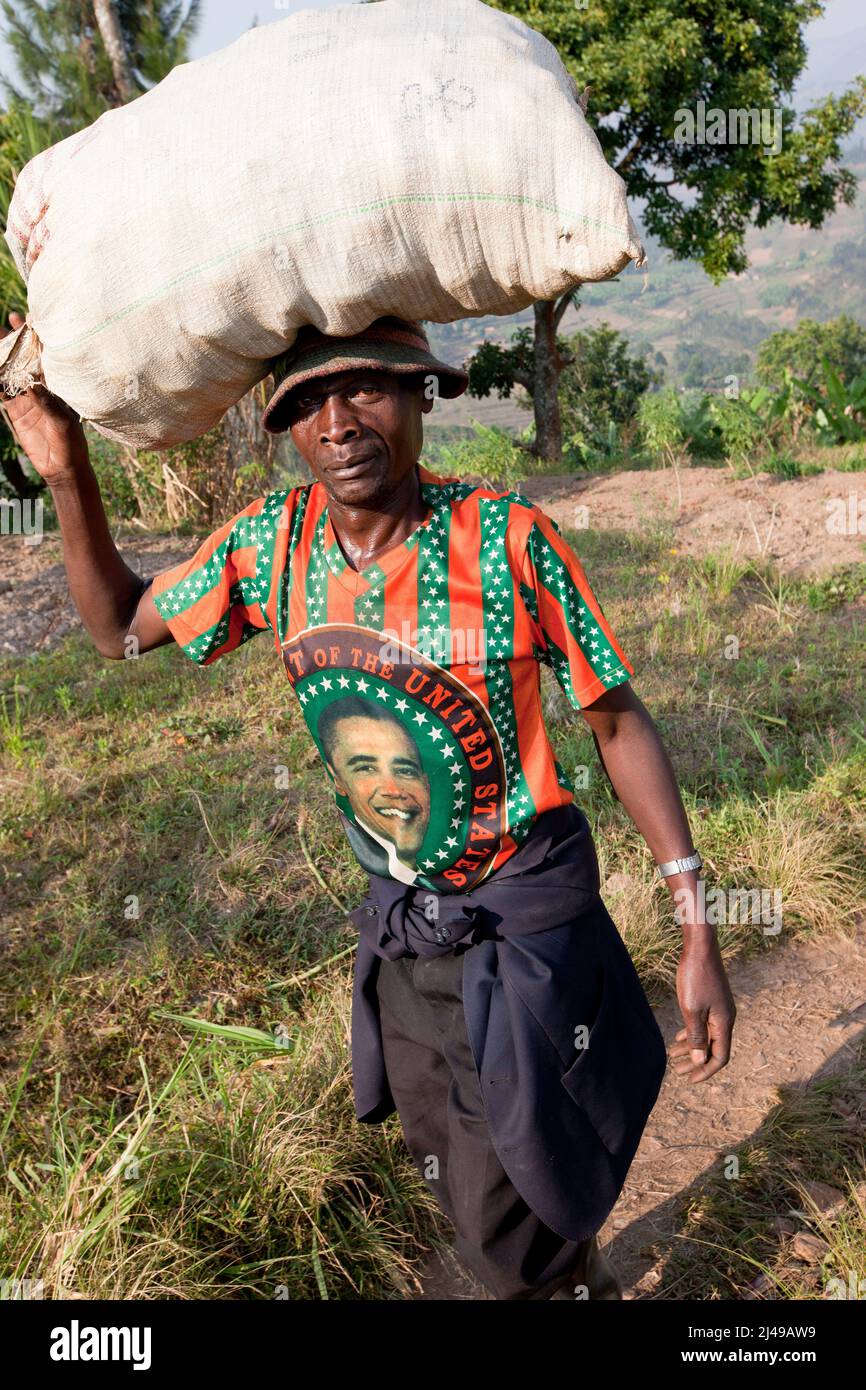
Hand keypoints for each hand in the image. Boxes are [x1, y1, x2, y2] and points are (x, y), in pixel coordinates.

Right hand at [0, 311, 87, 484]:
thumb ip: (48, 403)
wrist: (62, 468)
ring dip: (2, 357)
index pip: (47, 358)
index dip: (37, 339)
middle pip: (26, 360)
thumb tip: (32, 385)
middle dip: (16, 342)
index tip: (28, 322)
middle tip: (5, 322)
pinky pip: (2, 392)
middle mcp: (43, 388)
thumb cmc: (72, 444)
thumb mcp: (63, 422)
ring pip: (11, 373)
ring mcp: (28, 399)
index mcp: (59, 386)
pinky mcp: (16, 411)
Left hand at [669, 927, 735, 1081]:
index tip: (688, 1079)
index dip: (705, 1070)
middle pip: (713, 1049)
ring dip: (692, 1048)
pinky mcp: (712, 1000)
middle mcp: (726, 1018)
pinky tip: (679, 1038)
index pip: (720, 1057)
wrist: (700, 947)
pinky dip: (692, 1033)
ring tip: (672, 1056)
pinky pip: (704, 1024)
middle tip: (677, 1071)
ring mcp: (720, 1008)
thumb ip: (696, 1036)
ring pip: (707, 1036)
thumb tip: (700, 1060)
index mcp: (724, 1022)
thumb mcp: (692, 1009)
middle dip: (696, 1062)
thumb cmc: (695, 976)